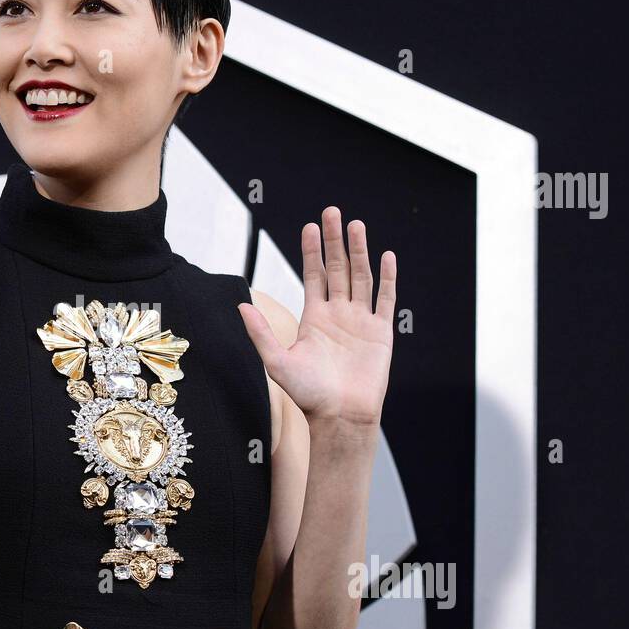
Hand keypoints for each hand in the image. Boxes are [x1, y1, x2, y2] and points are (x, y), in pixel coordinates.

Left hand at [239, 207, 395, 428]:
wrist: (340, 416)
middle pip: (338, 268)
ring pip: (361, 277)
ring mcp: (361, 321)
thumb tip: (241, 305)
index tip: (310, 227)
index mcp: (315, 318)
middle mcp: (338, 315)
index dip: (312, 251)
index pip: (314, 275)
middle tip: (332, 212)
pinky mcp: (381, 332)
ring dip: (359, 251)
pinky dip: (387, 278)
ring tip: (356, 225)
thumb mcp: (277, 361)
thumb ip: (260, 333)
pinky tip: (386, 257)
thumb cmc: (309, 395)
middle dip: (334, 241)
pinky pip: (385, 299)